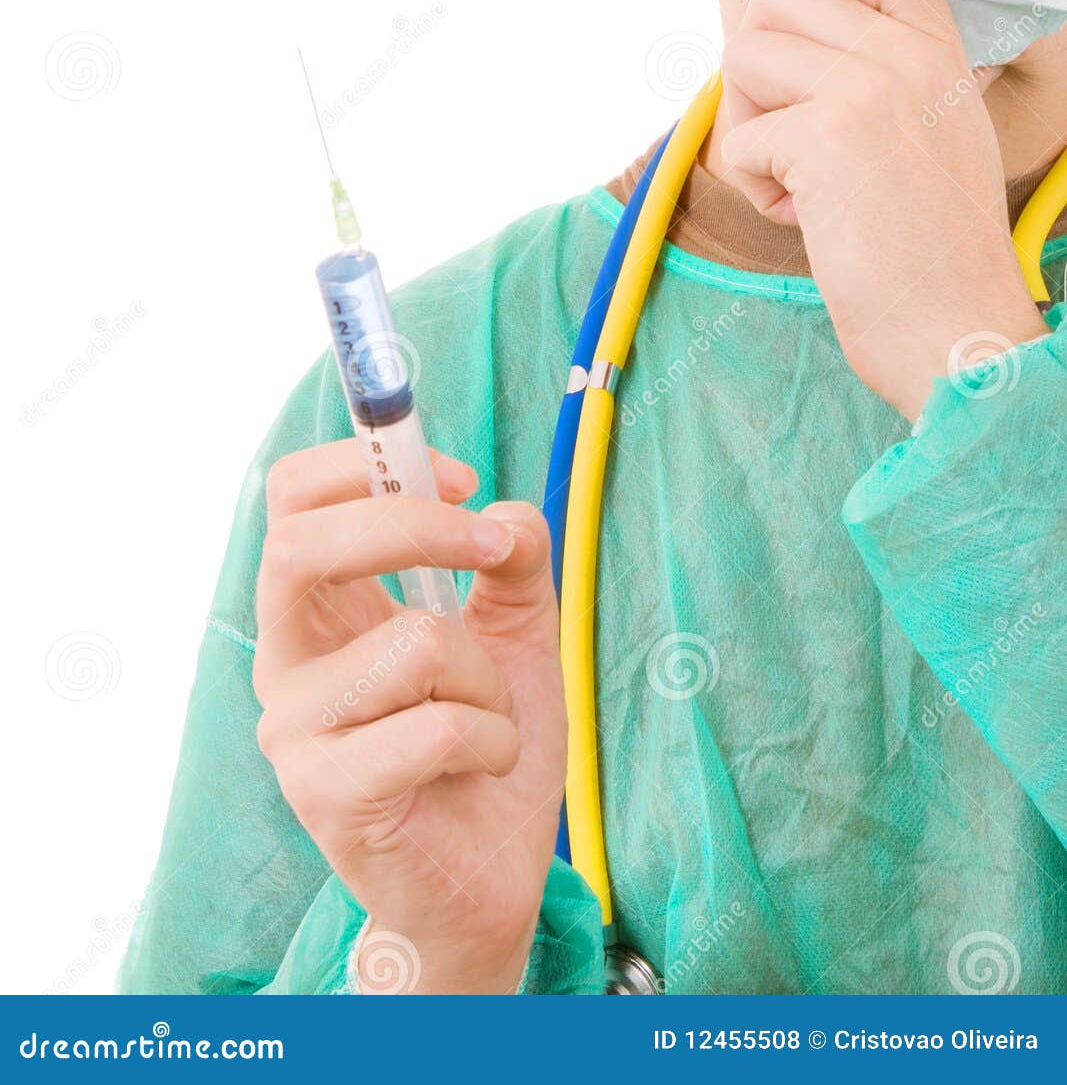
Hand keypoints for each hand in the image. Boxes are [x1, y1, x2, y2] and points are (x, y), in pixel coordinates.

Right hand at [253, 440, 564, 994]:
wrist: (490, 879)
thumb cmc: (486, 747)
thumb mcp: (514, 633)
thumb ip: (512, 562)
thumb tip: (506, 515)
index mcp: (319, 608)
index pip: (290, 498)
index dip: (365, 461)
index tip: (457, 479)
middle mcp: (287, 659)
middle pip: (302, 542)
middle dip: (414, 528)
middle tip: (490, 550)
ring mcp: (295, 729)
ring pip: (413, 642)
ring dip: (486, 676)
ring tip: (488, 721)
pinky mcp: (325, 793)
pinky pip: (438, 725)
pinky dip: (493, 739)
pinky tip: (481, 768)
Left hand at [714, 0, 1047, 419]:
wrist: (955, 328)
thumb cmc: (929, 248)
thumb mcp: (930, 134)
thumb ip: (877, 75)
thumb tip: (776, 38)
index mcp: (938, 50)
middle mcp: (908, 56)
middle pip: (777, 0)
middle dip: (755, 68)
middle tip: (787, 137)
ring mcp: (868, 89)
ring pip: (743, 58)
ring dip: (748, 127)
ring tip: (798, 182)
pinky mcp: (825, 136)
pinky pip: (740, 139)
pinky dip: (757, 188)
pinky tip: (807, 220)